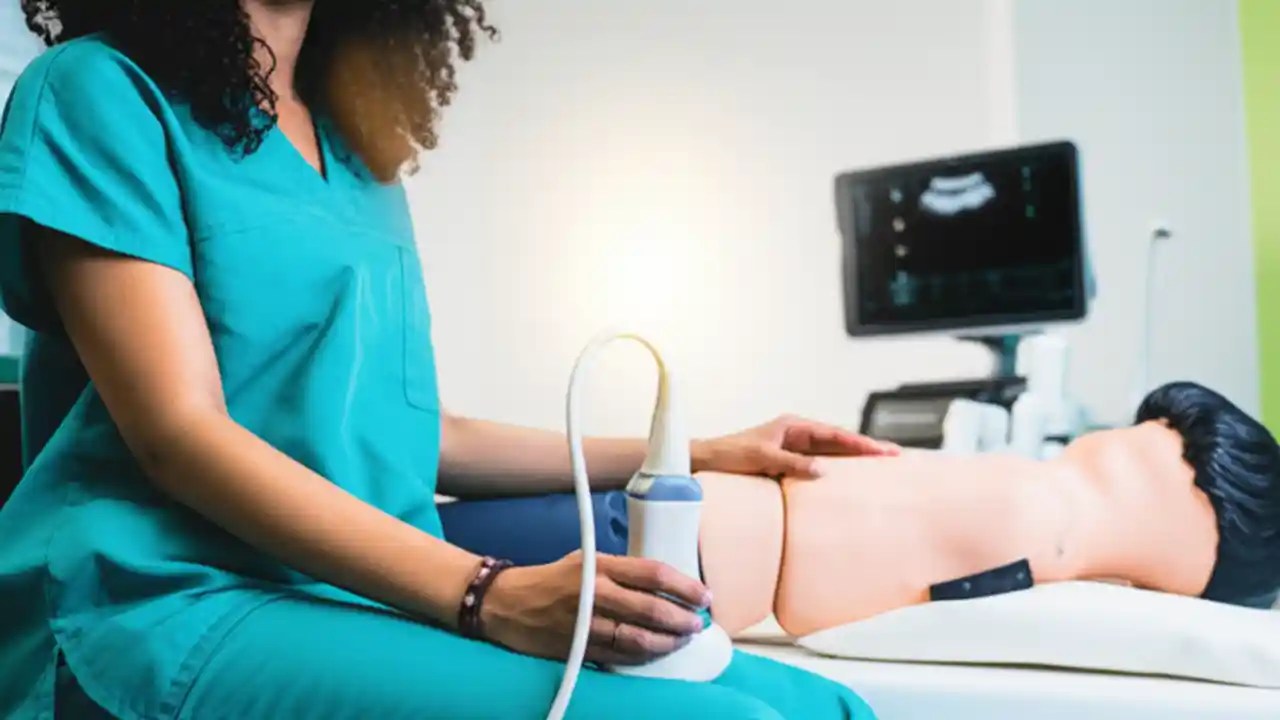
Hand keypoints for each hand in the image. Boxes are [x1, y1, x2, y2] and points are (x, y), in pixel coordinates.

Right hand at [479, 551, 712, 665]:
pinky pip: (621, 657)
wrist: (505, 604)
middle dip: (682, 619)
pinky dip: (644, 656)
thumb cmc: (551, 579)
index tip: (703, 595)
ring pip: (639, 639)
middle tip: (698, 623)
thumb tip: (664, 585)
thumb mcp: (586, 560)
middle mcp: (595, 594)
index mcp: (599, 566)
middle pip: (651, 609)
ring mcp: (587, 625)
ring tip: (683, 640)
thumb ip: (622, 571)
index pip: (652, 574)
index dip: (684, 586)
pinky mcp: (580, 649)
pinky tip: (657, 653)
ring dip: (668, 642)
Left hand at [692, 414, 899, 478]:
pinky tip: (850, 479)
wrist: (705, 461)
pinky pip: (819, 465)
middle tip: (895, 456)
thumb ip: (791, 463)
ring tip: (882, 466)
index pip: (835, 434)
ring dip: (855, 459)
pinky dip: (837, 469)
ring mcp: (794, 449)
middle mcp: (797, 435)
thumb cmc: (728, 455)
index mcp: (794, 426)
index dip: (860, 443)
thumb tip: (823, 471)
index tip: (883, 450)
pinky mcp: (788, 463)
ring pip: (832, 453)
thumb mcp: (761, 457)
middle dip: (866, 448)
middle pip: (839, 441)